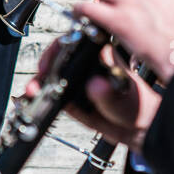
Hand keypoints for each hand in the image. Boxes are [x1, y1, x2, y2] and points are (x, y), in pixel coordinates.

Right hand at [23, 40, 160, 152]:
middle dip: (46, 63)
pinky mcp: (71, 97)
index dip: (62, 46)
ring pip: (53, 74)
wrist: (138, 131)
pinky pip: (52, 93)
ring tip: (33, 89)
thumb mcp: (127, 105)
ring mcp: (79, 82)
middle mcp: (89, 67)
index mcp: (105, 58)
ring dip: (40, 79)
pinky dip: (41, 94)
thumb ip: (110, 97)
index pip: (78, 42)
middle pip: (60, 55)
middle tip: (42, 74)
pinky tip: (35, 97)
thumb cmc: (140, 112)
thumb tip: (96, 85)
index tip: (54, 58)